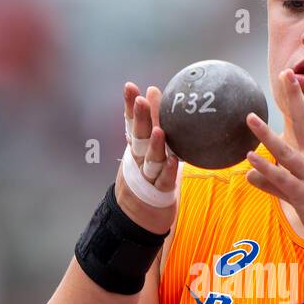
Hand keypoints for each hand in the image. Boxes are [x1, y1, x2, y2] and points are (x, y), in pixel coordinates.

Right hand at [114, 81, 179, 232]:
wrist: (138, 216)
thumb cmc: (148, 175)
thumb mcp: (147, 147)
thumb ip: (153, 120)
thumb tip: (153, 89)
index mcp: (136, 147)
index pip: (131, 123)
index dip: (130, 106)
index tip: (130, 87)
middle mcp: (139, 160)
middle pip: (139, 138)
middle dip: (140, 119)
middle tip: (142, 101)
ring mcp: (148, 177)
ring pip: (151, 160)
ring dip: (155, 146)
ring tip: (159, 131)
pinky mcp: (160, 193)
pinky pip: (164, 181)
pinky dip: (168, 171)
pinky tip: (173, 160)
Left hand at [243, 68, 303, 266]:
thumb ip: (275, 184)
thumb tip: (251, 175)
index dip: (298, 102)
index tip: (290, 79)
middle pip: (303, 126)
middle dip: (294, 100)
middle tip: (285, 75)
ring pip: (288, 153)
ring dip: (268, 136)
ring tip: (250, 119)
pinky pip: (284, 181)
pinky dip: (267, 170)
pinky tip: (252, 161)